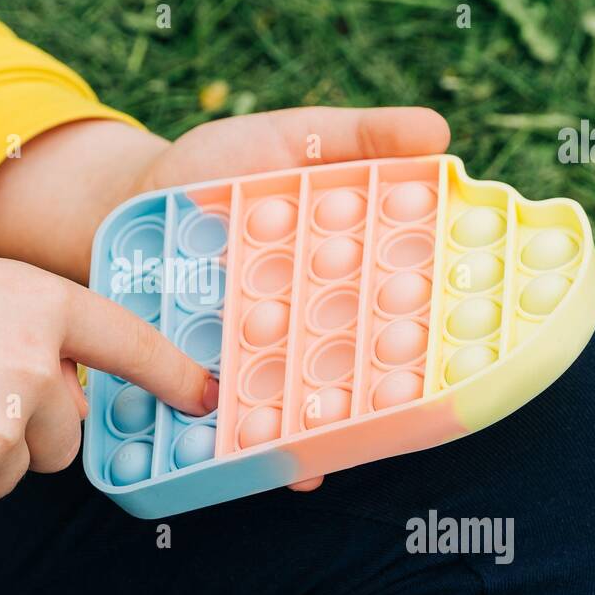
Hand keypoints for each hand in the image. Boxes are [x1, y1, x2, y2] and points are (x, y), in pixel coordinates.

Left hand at [0, 105, 449, 490]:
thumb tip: (438, 132)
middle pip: (363, 363)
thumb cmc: (221, 164)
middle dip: (383, 390)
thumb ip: (361, 136)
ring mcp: (267, 352)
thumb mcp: (293, 137)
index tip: (460, 334)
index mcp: (350, 268)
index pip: (404, 301)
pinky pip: (242, 415)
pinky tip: (271, 462)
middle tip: (399, 405)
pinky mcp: (216, 373)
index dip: (433, 321)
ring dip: (325, 428)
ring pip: (308, 399)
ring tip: (333, 453)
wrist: (133, 198)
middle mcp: (318, 320)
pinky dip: (257, 439)